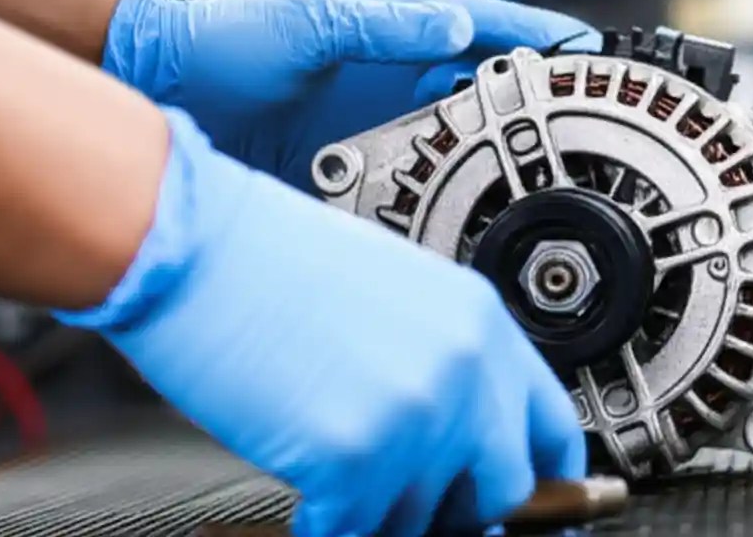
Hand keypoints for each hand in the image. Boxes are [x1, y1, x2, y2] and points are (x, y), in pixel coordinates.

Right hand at [55, 109, 585, 536]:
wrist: (198, 244)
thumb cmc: (276, 260)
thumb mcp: (400, 295)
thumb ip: (446, 364)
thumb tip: (463, 436)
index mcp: (482, 323)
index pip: (553, 428)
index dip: (545, 476)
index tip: (536, 501)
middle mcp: (465, 371)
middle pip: (504, 488)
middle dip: (460, 506)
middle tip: (414, 500)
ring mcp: (415, 418)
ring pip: (424, 518)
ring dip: (382, 509)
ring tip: (339, 471)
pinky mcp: (353, 458)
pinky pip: (356, 528)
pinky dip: (328, 523)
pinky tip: (308, 495)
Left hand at [103, 0, 598, 191]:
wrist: (166, 97)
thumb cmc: (229, 43)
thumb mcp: (310, 22)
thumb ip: (381, 24)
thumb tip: (454, 30)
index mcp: (398, 34)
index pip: (490, 32)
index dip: (546, 44)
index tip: (596, 60)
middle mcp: (400, 84)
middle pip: (488, 99)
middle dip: (536, 115)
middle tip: (580, 137)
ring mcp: (383, 134)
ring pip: (460, 154)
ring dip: (494, 170)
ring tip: (534, 191)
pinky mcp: (359, 180)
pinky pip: (416, 198)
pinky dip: (443, 213)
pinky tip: (462, 230)